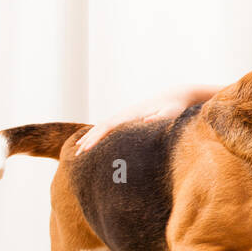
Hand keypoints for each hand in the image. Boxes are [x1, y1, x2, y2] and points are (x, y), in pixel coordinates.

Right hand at [74, 87, 192, 152]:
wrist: (175, 95)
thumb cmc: (175, 107)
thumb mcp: (171, 113)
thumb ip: (160, 118)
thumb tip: (146, 121)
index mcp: (133, 114)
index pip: (109, 126)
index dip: (97, 138)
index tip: (86, 149)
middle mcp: (125, 113)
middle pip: (101, 126)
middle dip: (88, 140)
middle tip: (76, 155)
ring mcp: (125, 114)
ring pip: (102, 125)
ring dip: (89, 137)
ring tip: (77, 150)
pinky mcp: (127, 116)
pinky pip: (108, 125)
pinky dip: (97, 133)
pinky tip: (90, 141)